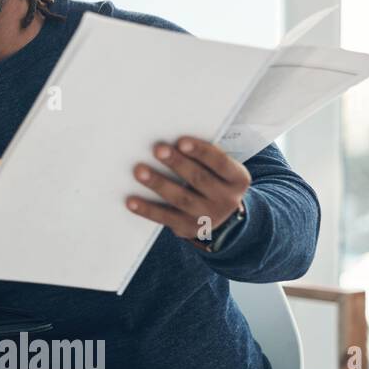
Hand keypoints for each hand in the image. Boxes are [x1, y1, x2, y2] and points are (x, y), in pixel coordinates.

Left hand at [126, 136, 249, 244]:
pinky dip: (147, 209)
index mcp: (237, 179)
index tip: (181, 141)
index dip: (201, 152)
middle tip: (158, 149)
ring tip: (139, 171)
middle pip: (199, 179)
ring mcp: (208, 217)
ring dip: (158, 184)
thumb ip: (204, 158)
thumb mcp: (220, 171)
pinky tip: (131, 200)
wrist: (222, 219)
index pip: (221, 162)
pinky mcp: (188, 228)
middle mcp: (227, 199)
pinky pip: (165, 218)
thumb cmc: (214, 182)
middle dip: (177, 163)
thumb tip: (169, 140)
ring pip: (181, 199)